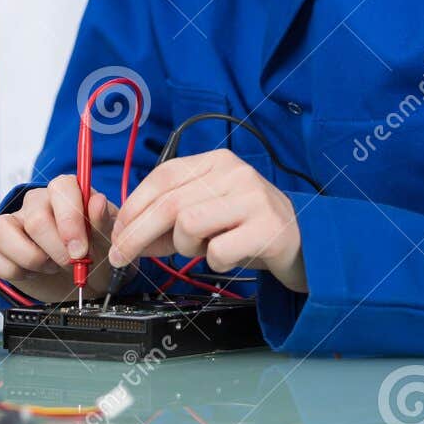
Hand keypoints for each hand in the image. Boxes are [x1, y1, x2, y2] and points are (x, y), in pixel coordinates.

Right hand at [0, 174, 117, 303]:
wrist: (86, 284)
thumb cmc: (98, 255)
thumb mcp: (109, 242)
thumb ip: (104, 222)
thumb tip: (97, 202)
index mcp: (65, 193)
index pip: (61, 187)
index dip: (70, 219)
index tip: (81, 250)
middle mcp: (35, 203)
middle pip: (35, 219)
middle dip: (56, 251)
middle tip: (71, 264)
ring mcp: (12, 224)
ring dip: (29, 258)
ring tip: (48, 267)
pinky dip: (10, 270)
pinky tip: (30, 274)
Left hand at [108, 148, 307, 293]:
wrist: (307, 243)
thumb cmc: (249, 228)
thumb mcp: (208, 216)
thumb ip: (169, 223)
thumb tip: (127, 237)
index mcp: (216, 161)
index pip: (162, 177)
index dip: (134, 206)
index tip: (117, 234)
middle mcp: (234, 173)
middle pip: (169, 203)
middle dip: (138, 234)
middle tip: (122, 258)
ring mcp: (253, 198)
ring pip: (189, 225)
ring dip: (186, 248)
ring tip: (204, 251)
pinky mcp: (268, 229)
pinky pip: (219, 252)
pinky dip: (215, 262)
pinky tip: (230, 258)